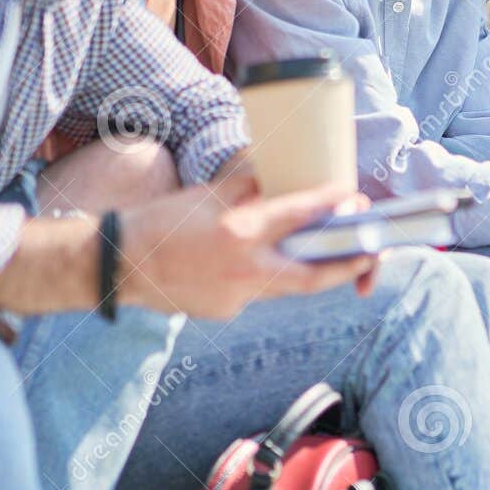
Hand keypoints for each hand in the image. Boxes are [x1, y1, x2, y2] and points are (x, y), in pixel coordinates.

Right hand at [120, 174, 378, 318]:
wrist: (120, 264)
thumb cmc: (162, 220)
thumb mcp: (209, 193)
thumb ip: (252, 187)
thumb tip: (283, 179)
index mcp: (240, 232)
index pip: (299, 216)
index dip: (332, 206)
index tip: (353, 197)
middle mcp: (244, 268)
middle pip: (311, 274)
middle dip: (346, 266)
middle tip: (369, 255)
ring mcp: (237, 296)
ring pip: (287, 285)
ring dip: (307, 270)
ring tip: (324, 255)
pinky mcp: (226, 311)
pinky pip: (258, 292)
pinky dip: (264, 277)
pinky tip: (252, 263)